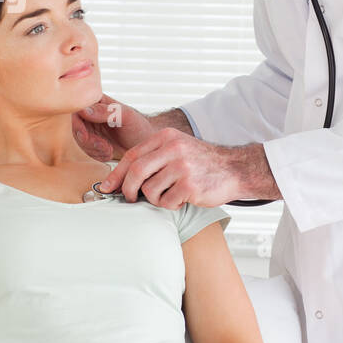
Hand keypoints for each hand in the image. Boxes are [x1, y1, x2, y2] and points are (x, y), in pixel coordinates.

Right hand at [73, 94, 154, 161]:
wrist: (146, 145)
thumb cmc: (140, 127)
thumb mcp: (126, 116)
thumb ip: (106, 111)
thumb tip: (84, 110)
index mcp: (97, 102)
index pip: (77, 110)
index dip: (77, 125)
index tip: (85, 136)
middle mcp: (90, 115)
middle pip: (75, 128)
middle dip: (88, 141)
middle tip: (103, 146)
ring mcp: (90, 129)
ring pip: (79, 141)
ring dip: (93, 149)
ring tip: (109, 150)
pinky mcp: (92, 143)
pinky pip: (85, 151)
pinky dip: (96, 155)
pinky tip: (108, 153)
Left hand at [99, 127, 272, 208]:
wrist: (234, 169)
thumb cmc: (201, 163)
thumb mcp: (178, 149)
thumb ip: (153, 158)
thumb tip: (120, 180)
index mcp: (167, 137)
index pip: (133, 155)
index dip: (116, 174)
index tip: (107, 187)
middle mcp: (174, 149)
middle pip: (136, 172)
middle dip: (128, 189)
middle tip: (130, 198)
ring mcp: (183, 167)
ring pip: (150, 190)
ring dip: (155, 199)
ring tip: (169, 195)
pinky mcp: (190, 185)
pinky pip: (167, 202)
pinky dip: (171, 205)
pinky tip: (183, 198)